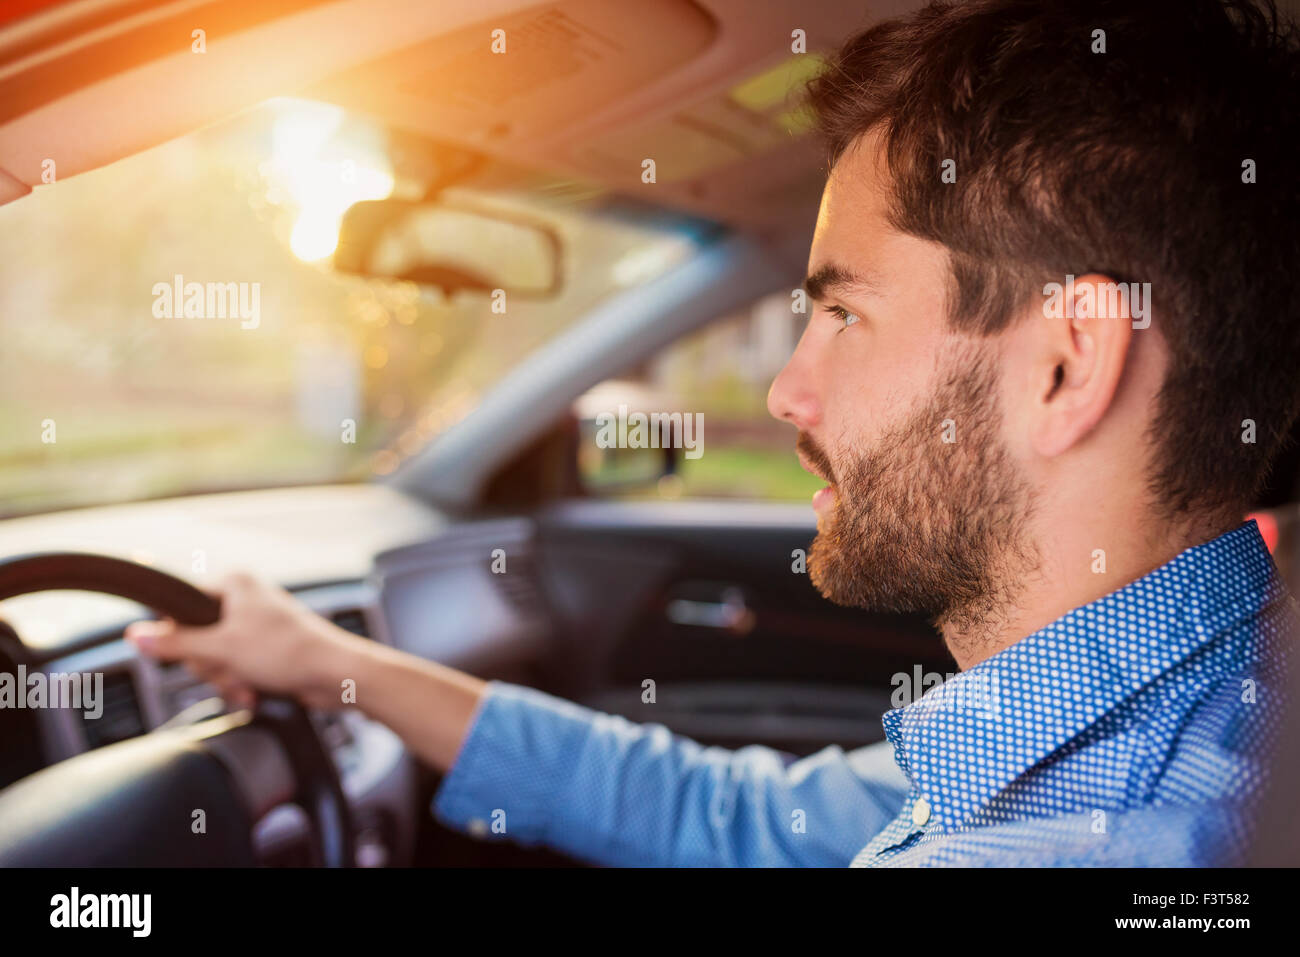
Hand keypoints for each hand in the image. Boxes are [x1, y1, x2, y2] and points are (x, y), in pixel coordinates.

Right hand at [125, 572, 362, 710]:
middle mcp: (244, 599)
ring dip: (227, 679)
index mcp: (234, 583)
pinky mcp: (266, 650)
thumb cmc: (289, 652)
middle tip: (230, 669)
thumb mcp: (222, 649)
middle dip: (211, 665)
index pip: (180, 605)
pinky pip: (236, 669)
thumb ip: (175, 644)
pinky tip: (254, 693)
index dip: (180, 636)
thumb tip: (135, 636)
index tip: (193, 652)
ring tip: (248, 683)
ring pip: (215, 658)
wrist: (336, 676)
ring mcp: (255, 626)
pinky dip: (242, 684)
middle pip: (195, 638)